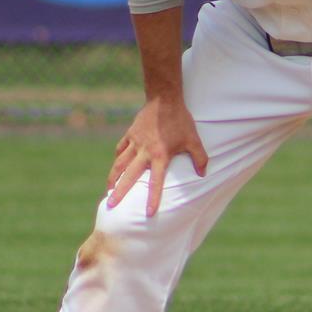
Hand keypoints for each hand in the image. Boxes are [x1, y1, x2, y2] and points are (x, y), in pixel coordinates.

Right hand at [107, 96, 207, 216]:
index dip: (152, 199)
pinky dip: (118, 157)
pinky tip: (116, 165)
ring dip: (113, 178)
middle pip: (129, 176)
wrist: (164, 98)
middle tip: (110, 206)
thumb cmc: (181, 120)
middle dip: (120, 192)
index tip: (148, 213)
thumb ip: (200, 158)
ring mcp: (135, 142)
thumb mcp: (194, 139)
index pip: (155, 182)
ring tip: (108, 190)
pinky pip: (121, 148)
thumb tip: (203, 174)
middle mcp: (144, 152)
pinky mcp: (130, 134)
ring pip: (120, 163)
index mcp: (160, 156)